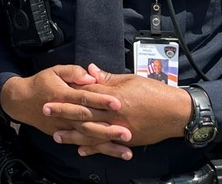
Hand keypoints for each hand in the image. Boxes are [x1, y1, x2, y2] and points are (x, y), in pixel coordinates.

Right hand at [0, 65, 125, 145]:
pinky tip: (111, 153)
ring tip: (126, 150)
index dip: (100, 100)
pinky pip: (82, 143)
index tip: (118, 103)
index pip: (84, 98)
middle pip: (88, 123)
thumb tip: (90, 76)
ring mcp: (63, 127)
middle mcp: (64, 114)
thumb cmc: (41, 83)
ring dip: (107, 145)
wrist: (21, 101)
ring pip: (87, 137)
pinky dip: (96, 150)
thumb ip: (73, 72)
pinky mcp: (63, 135)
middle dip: (108, 129)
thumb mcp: (55, 70)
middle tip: (127, 133)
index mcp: (63, 95)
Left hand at [47, 64, 191, 158]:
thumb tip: (89, 71)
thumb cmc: (155, 93)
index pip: (87, 94)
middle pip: (83, 114)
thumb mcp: (130, 79)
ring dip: (73, 135)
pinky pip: (106, 145)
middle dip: (63, 112)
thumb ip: (108, 78)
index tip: (53, 92)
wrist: (176, 113)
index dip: (69, 93)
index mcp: (114, 97)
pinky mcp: (126, 140)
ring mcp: (120, 129)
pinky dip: (92, 148)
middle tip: (45, 111)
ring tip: (57, 135)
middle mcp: (114, 114)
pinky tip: (80, 150)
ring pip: (91, 133)